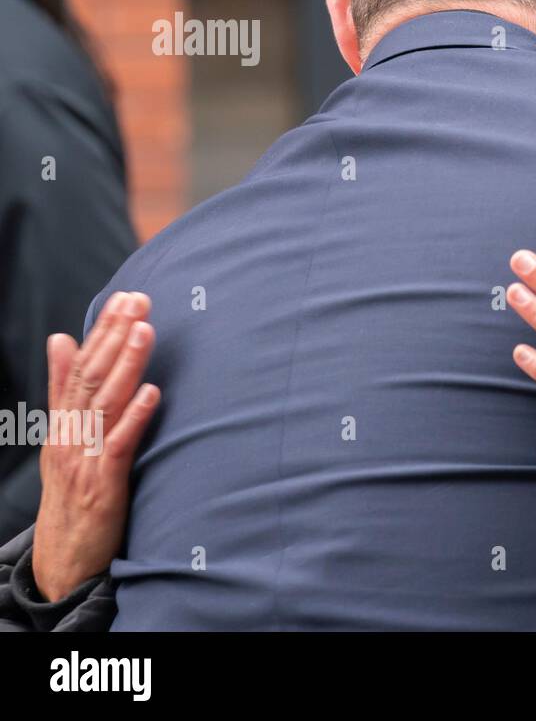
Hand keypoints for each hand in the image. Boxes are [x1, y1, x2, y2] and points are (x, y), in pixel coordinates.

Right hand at [32, 292, 160, 601]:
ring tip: (145, 331)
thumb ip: (65, 389)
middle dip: (114, 337)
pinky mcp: (103, 485)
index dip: (101, 331)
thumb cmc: (74, 491)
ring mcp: (85, 460)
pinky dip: (135, 418)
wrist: (62, 557)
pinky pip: (119, 446)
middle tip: (138, 300)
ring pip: (105, 405)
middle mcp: (70, 435)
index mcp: (63, 422)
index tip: (123, 298)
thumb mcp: (66, 437)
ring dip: (126, 366)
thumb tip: (61, 338)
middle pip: (92, 378)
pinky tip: (153, 393)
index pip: (81, 367)